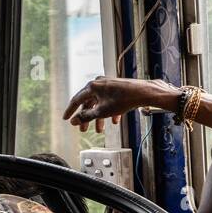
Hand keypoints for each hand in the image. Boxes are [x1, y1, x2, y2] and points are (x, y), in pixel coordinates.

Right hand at [63, 77, 177, 130]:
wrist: (144, 92)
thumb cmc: (124, 99)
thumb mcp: (102, 111)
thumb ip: (86, 116)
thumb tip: (74, 121)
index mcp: (92, 86)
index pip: (76, 100)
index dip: (70, 111)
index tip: (66, 119)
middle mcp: (98, 83)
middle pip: (88, 103)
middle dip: (87, 118)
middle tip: (84, 129)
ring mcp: (108, 84)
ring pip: (99, 103)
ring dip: (99, 116)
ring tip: (101, 129)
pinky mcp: (117, 87)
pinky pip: (109, 100)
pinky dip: (109, 111)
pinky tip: (114, 120)